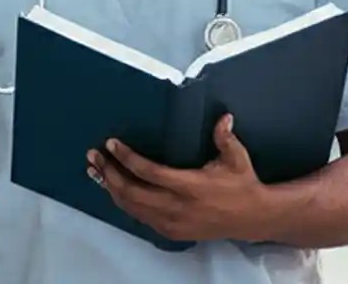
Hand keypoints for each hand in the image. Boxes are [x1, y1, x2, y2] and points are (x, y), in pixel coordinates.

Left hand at [86, 114, 268, 241]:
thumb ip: (225, 137)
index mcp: (191, 186)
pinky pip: (140, 217)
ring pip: (132, 207)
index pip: (150, 172)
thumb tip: (223, 117)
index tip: (112, 144)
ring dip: (112, 188)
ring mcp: (172, 222)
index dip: (128, 158)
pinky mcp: (171, 231)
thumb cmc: (243, 186)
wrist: (252, 219)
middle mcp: (178, 207)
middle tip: (95, 156)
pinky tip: (114, 189)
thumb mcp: (237, 159)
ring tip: (96, 170)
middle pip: (133, 192)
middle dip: (110, 173)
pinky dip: (124, 203)